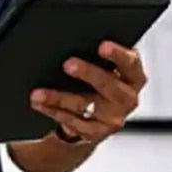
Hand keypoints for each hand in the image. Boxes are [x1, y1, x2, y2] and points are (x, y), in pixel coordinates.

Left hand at [30, 41, 146, 143]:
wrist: (90, 118)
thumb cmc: (94, 81)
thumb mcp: (101, 65)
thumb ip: (94, 54)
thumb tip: (69, 38)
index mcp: (132, 75)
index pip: (130, 62)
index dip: (118, 54)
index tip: (102, 46)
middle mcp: (127, 97)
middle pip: (111, 85)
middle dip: (89, 73)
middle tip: (68, 64)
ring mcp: (113, 118)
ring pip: (86, 105)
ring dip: (60, 97)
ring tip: (39, 92)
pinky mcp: (96, 133)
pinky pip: (74, 123)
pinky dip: (54, 112)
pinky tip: (40, 103)